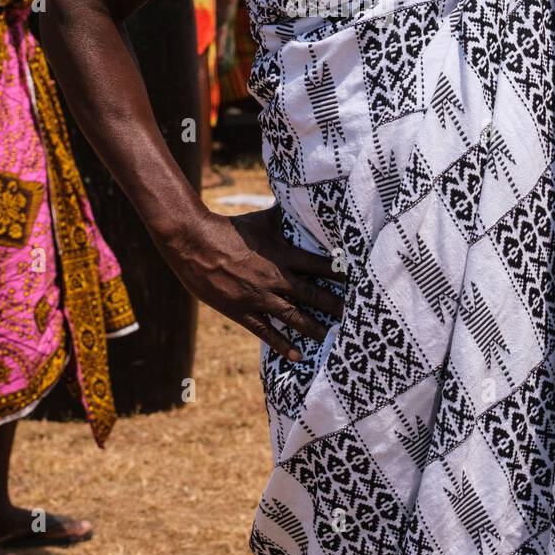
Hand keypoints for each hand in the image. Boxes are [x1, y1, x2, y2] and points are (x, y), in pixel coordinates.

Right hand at [168, 203, 344, 360]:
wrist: (195, 242)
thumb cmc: (230, 228)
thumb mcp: (261, 220)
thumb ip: (283, 217)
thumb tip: (297, 198)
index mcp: (283, 255)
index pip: (320, 267)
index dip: (341, 276)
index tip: (359, 283)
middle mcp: (276, 278)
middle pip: (314, 295)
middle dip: (336, 307)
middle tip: (356, 318)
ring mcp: (259, 297)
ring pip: (295, 318)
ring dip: (315, 329)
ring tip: (333, 340)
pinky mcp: (242, 311)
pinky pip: (266, 331)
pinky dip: (283, 345)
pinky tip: (298, 356)